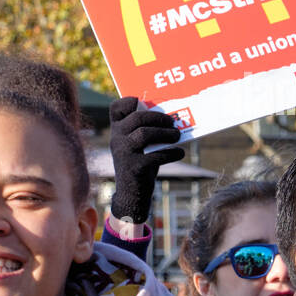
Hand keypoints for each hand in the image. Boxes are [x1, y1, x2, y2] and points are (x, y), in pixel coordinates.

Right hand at [107, 96, 184, 225]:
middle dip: (158, 117)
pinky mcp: (134, 168)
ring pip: (144, 134)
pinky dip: (171, 153)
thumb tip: (175, 117)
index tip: (142, 103)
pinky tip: (179, 153)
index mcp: (117, 130)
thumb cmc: (139, 162)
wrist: (131, 194)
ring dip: (165, 133)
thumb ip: (146, 129)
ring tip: (177, 136)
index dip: (127, 101)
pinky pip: (155, 156)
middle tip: (172, 123)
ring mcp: (124, 153)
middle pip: (137, 118)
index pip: (115, 108)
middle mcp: (116, 139)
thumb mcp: (137, 145)